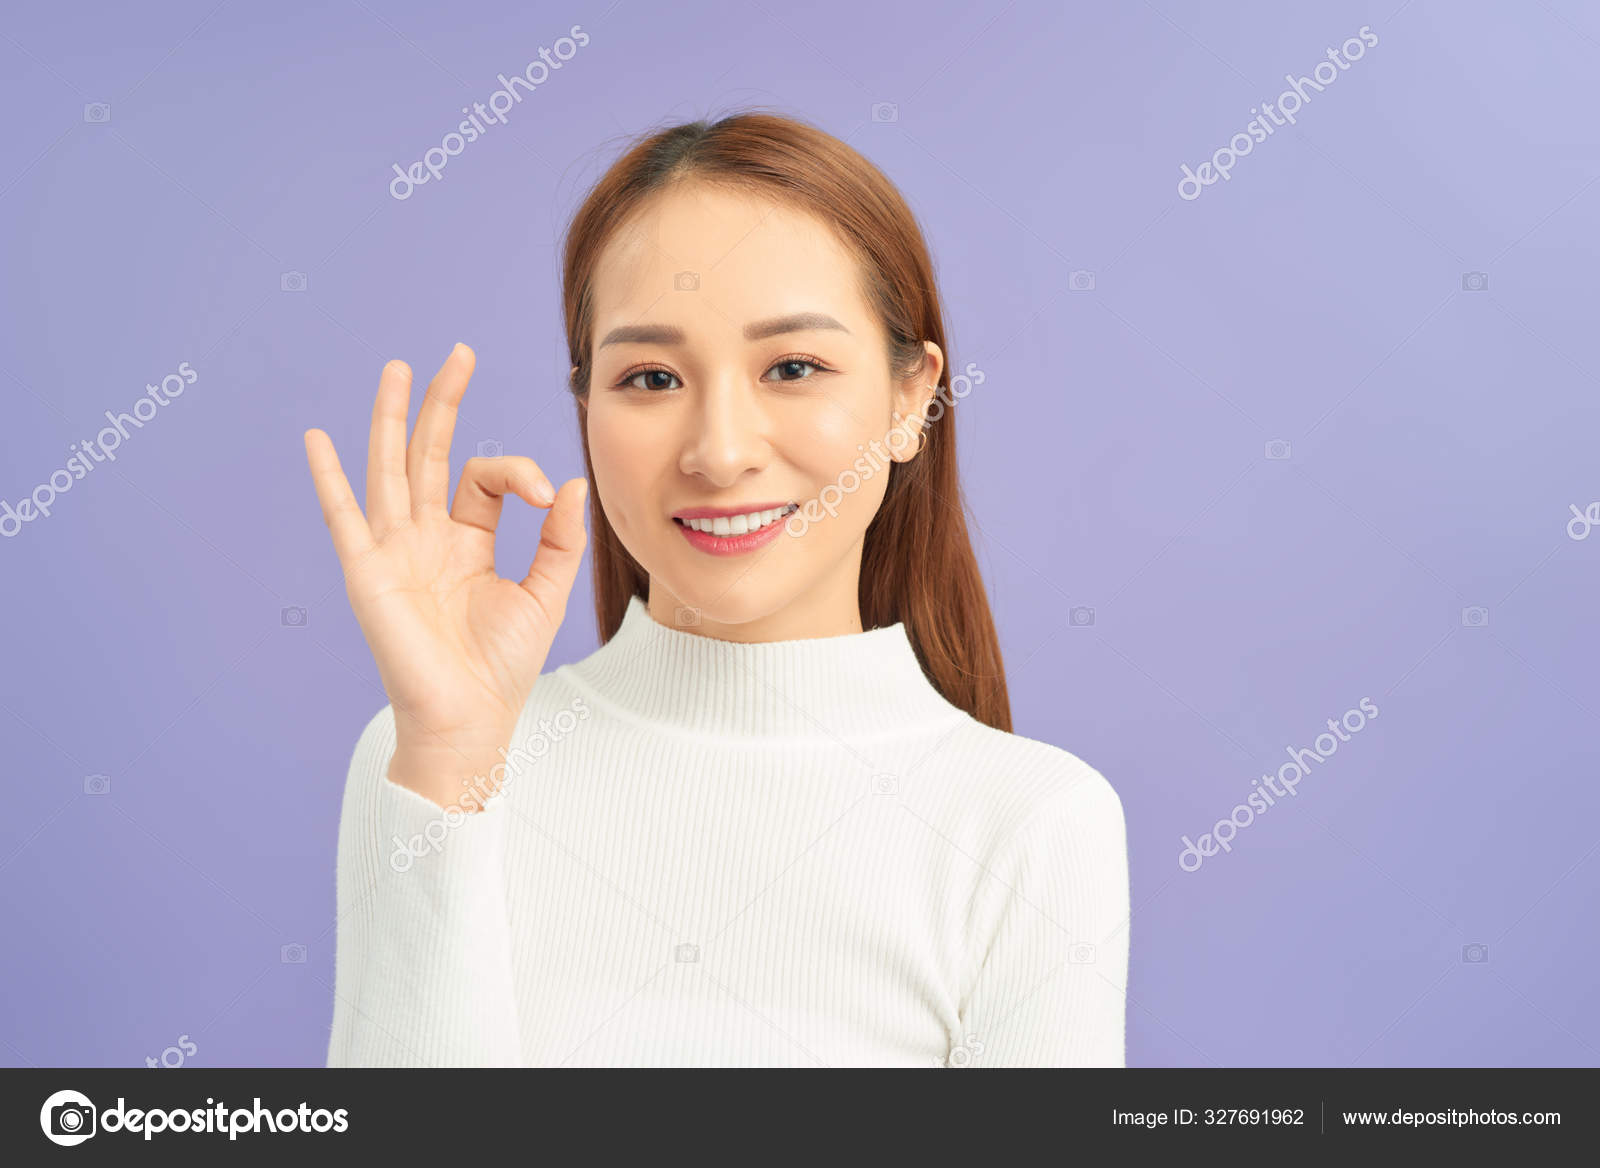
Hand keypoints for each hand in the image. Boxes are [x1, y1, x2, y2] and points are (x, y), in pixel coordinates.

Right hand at [303, 344, 587, 808]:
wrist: (470, 720)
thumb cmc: (502, 668)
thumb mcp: (545, 595)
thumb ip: (560, 540)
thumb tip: (572, 482)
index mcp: (466, 540)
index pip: (484, 477)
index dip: (518, 472)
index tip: (548, 496)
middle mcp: (426, 537)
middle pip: (430, 453)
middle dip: (443, 402)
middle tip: (458, 353)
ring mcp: (394, 551)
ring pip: (389, 468)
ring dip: (391, 419)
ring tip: (396, 369)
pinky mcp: (370, 572)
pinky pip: (344, 517)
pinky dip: (328, 478)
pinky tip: (316, 438)